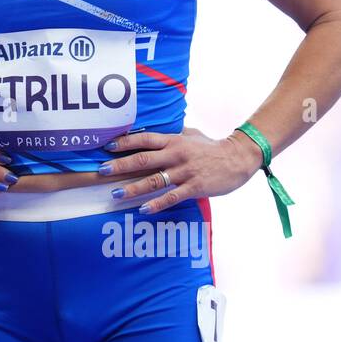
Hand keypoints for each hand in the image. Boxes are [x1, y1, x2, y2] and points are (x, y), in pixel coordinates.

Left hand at [99, 126, 264, 213]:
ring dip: (133, 188)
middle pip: (143, 159)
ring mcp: (185, 172)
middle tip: (102, 170)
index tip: (107, 146)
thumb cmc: (212, 146)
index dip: (125, 142)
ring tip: (116, 193)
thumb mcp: (191, 134)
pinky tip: (143, 209)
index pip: (145, 139)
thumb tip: (154, 132)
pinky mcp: (195, 187)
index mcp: (174, 140)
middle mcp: (176, 155)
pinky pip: (172, 197)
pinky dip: (157, 204)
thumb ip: (172, 134)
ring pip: (154, 181)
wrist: (239, 157)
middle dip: (121, 165)